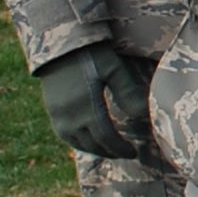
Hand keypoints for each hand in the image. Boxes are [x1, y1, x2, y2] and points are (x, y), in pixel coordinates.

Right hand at [34, 44, 151, 159]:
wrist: (59, 43)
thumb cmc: (91, 52)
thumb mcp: (113, 69)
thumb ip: (128, 94)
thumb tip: (146, 115)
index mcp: (87, 107)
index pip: (106, 138)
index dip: (121, 149)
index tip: (134, 153)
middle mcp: (70, 116)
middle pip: (92, 144)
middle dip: (110, 152)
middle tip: (125, 153)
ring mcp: (58, 115)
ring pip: (77, 143)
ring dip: (95, 149)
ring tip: (110, 149)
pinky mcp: (51, 110)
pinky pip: (65, 136)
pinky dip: (79, 142)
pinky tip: (89, 140)